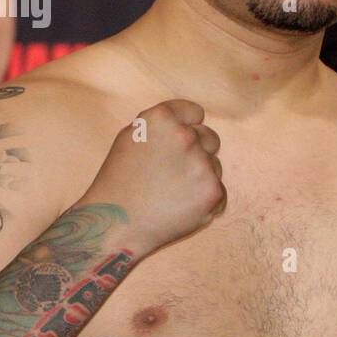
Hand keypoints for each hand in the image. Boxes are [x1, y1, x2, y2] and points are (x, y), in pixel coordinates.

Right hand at [77, 99, 225, 251]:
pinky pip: (220, 190)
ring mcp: (201, 164)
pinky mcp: (213, 191)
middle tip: (172, 172)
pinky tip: (181, 206)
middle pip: (210, 137)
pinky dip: (205, 199)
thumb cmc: (119, 182)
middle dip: (197, 151)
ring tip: (171, 192)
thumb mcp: (131, 138)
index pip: (194, 112)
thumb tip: (190, 121)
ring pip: (215, 166)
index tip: (175, 144)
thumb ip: (162, 125)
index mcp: (162, 119)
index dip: (186, 127)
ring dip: (200, 176)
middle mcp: (185, 136)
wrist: (116, 224)